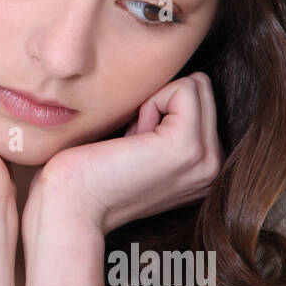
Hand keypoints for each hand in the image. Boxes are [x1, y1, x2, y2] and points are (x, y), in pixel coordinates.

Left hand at [28, 72, 222, 235]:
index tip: (132, 145)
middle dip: (159, 102)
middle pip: (202, 89)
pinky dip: (150, 102)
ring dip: (153, 103)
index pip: (201, 99)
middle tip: (130, 141)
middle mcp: (214, 167)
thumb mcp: (142, 144)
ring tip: (130, 142)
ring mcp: (206, 160)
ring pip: (195, 85)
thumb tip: (179, 80)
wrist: (71, 205)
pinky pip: (184, 88)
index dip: (158, 108)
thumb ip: (167, 122)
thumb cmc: (90, 170)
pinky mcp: (187, 147)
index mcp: (207, 167)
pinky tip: (130, 139)